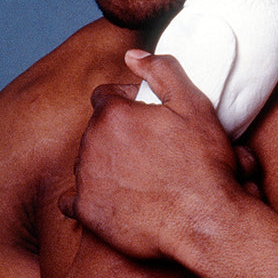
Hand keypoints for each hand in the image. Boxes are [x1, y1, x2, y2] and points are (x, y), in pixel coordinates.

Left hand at [59, 51, 242, 260]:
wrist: (205, 222)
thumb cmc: (203, 165)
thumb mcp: (194, 105)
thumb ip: (162, 70)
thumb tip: (132, 55)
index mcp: (113, 114)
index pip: (106, 96)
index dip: (128, 103)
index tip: (149, 118)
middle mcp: (91, 144)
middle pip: (96, 130)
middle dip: (118, 134)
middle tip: (151, 150)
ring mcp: (86, 180)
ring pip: (87, 162)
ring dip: (107, 164)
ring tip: (142, 177)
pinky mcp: (87, 213)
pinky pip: (72, 201)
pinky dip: (89, 198)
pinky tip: (112, 201)